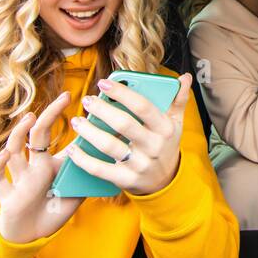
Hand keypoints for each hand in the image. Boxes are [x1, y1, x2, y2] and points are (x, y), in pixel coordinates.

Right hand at [0, 91, 83, 244]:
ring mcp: (19, 178)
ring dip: (19, 134)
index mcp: (50, 164)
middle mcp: (33, 167)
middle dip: (47, 116)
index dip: (59, 116)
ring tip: (30, 119)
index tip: (71, 97)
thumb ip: (87, 176)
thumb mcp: (75, 192)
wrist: (32, 235)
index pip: (53, 135)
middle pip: (36, 135)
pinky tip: (5, 156)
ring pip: (14, 151)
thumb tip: (108, 156)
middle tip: (61, 98)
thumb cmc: (54, 211)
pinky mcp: (7, 195)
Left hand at [66, 73, 193, 194]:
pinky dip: (83, 159)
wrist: (166, 181)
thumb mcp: (176, 123)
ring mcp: (140, 165)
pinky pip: (100, 169)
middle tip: (87, 100)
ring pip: (109, 146)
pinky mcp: (126, 180)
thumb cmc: (166, 144)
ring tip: (77, 121)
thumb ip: (179, 99)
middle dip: (102, 110)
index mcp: (165, 128)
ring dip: (89, 132)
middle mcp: (153, 146)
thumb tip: (185, 77)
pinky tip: (73, 149)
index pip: (143, 106)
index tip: (104, 83)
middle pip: (123, 124)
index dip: (122, 93)